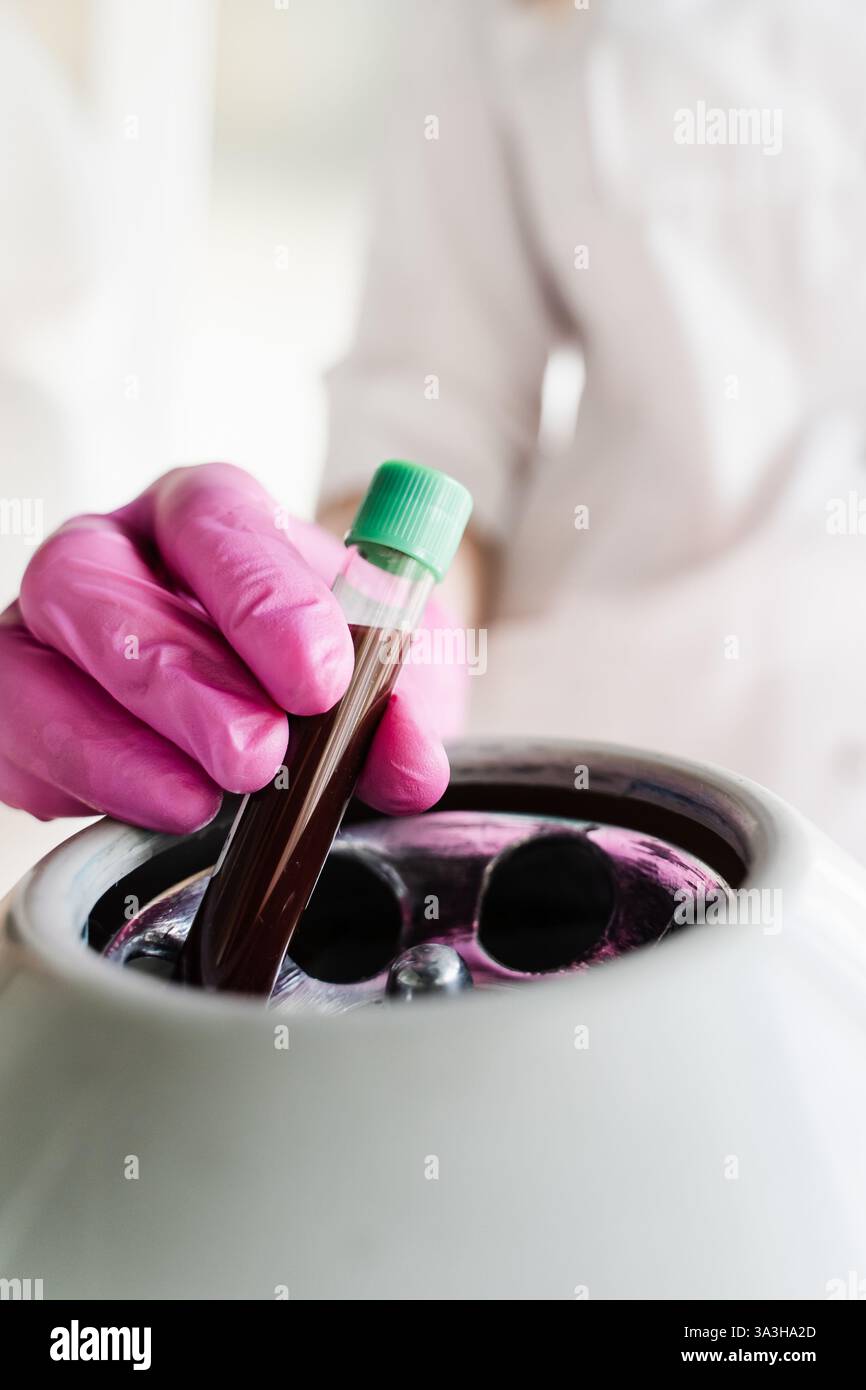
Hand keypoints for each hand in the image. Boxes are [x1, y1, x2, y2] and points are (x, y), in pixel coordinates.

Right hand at [0, 463, 464, 831]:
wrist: (281, 715)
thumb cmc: (325, 672)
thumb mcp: (391, 677)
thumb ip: (404, 706)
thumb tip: (408, 756)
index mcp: (209, 517)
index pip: (212, 517)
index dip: (258, 593)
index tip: (319, 677)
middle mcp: (115, 556)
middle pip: (95, 579)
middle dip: (177, 677)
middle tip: (255, 754)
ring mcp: (51, 631)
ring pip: (30, 660)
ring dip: (113, 741)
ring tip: (198, 801)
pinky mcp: (19, 705)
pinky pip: (8, 734)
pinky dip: (72, 780)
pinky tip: (147, 808)